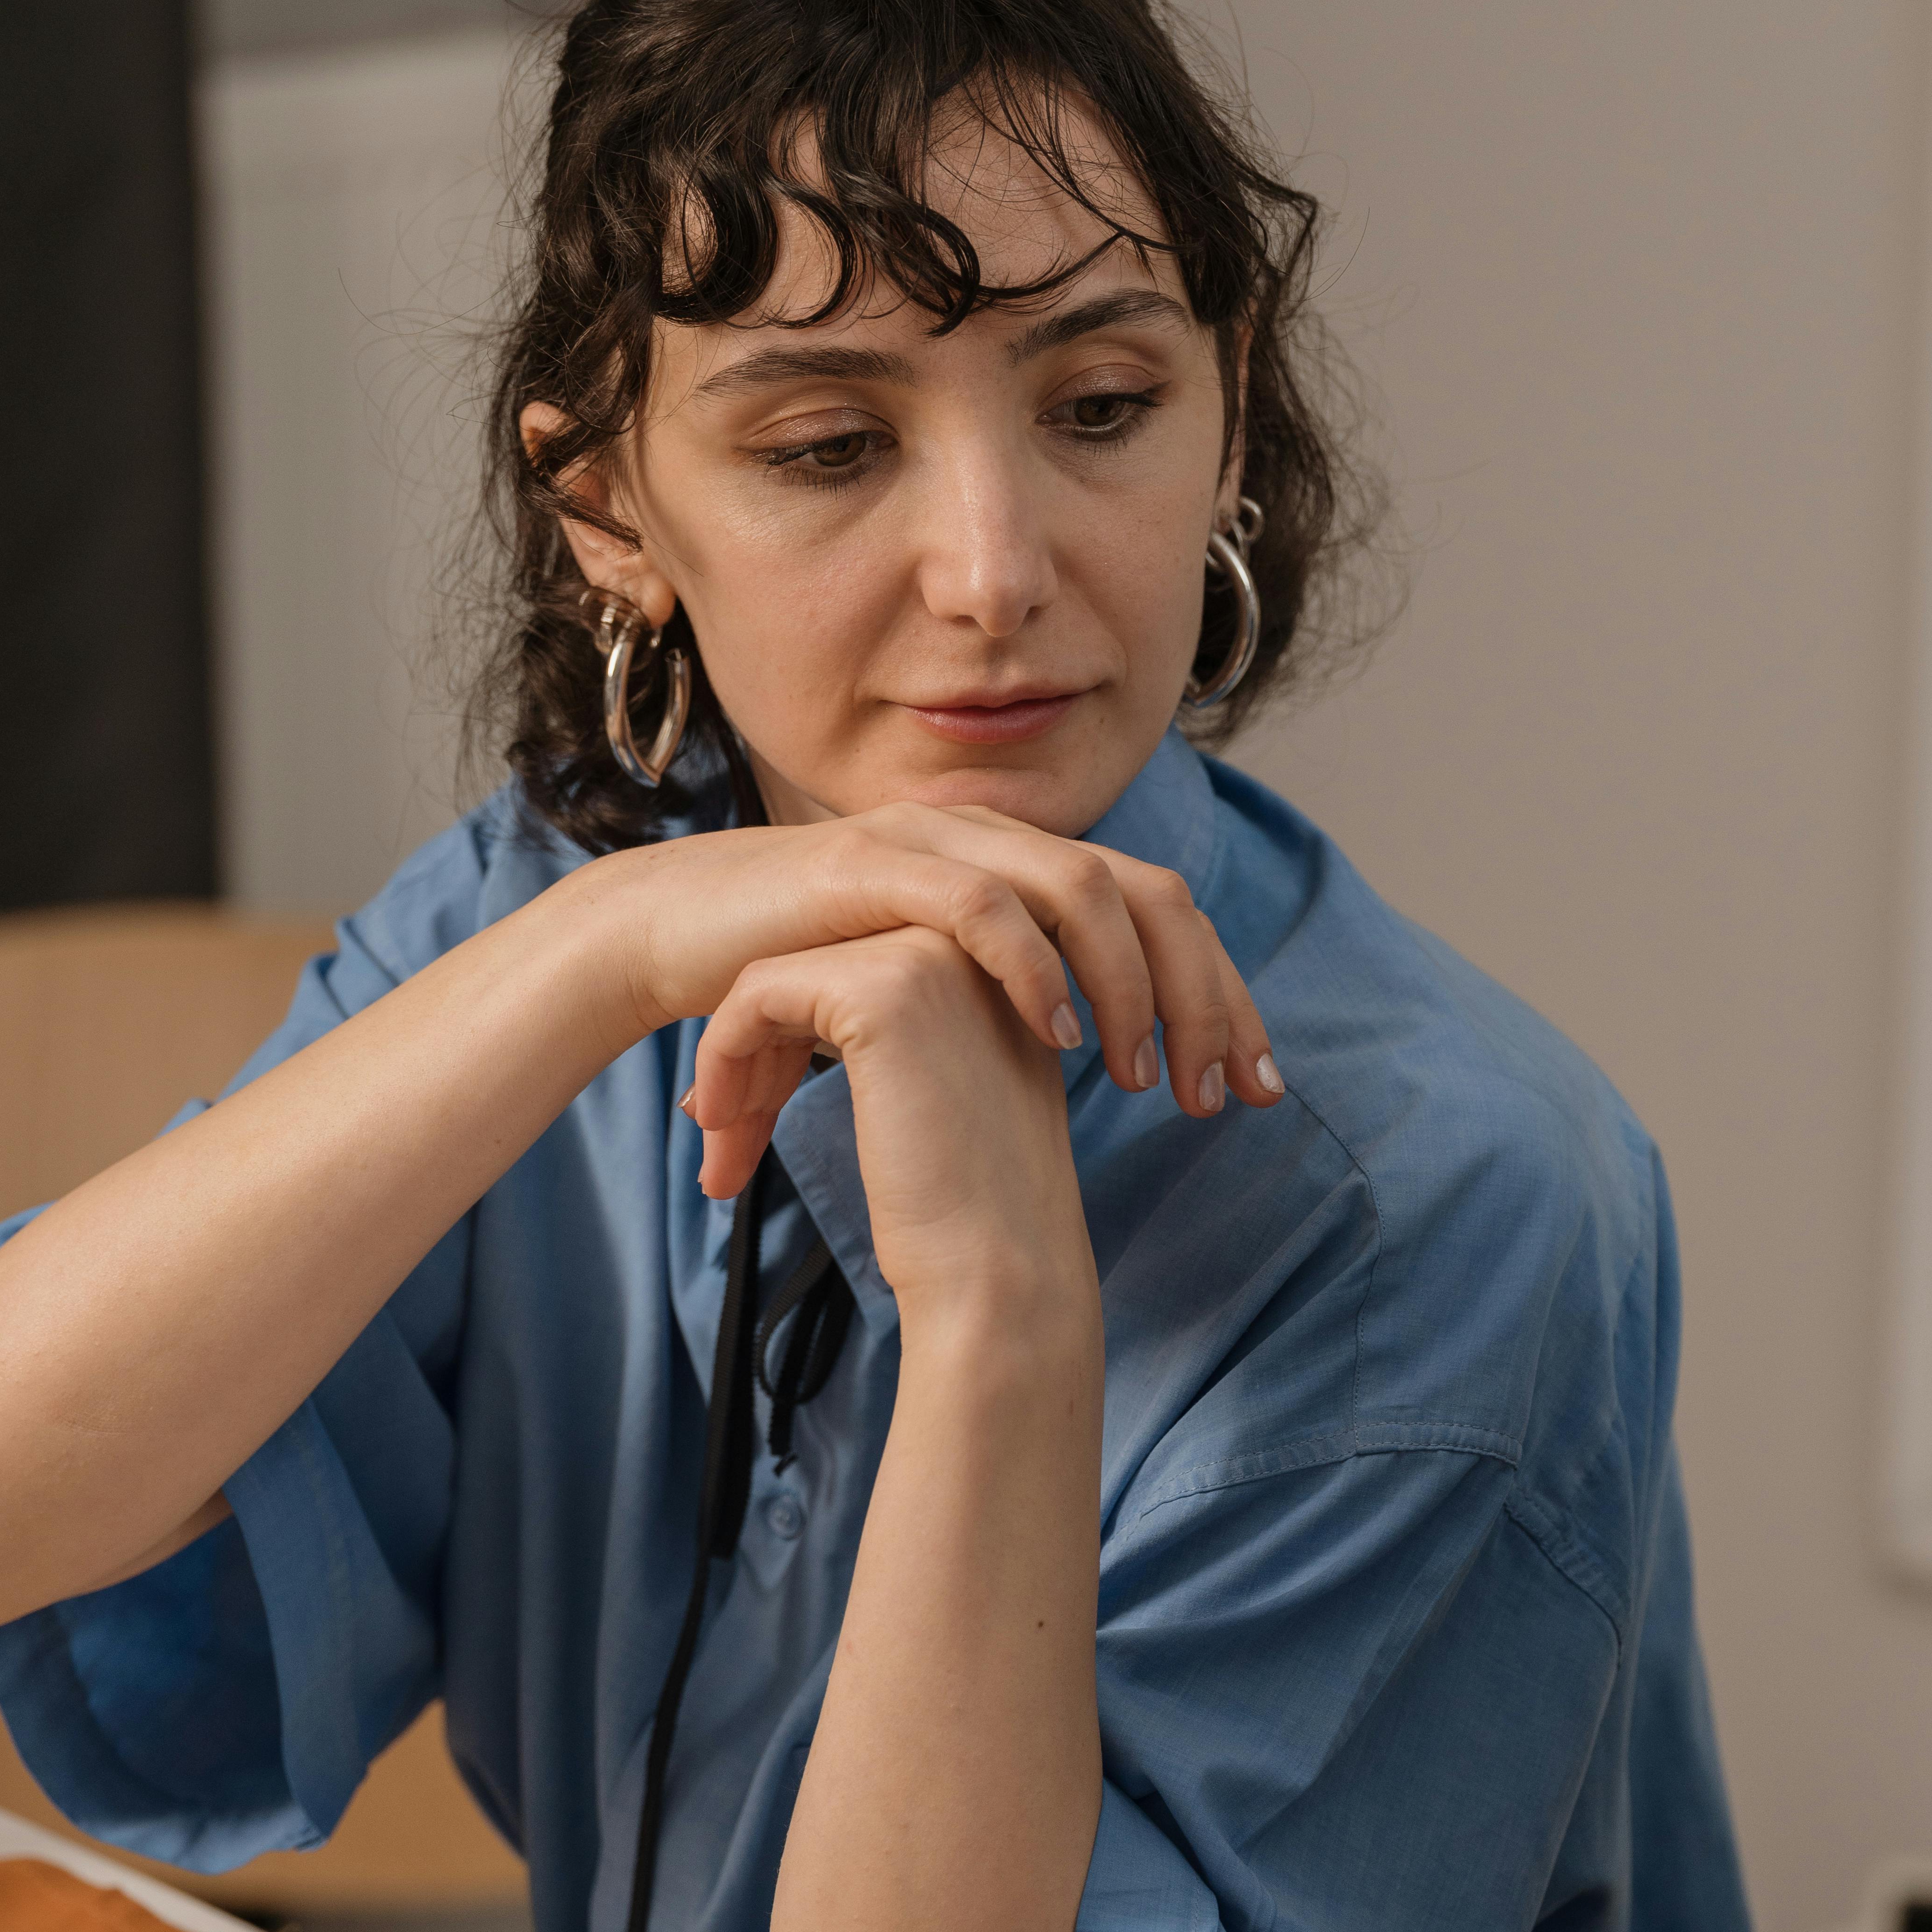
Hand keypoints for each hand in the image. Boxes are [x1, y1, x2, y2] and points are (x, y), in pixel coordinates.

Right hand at [587, 802, 1281, 1170]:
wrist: (675, 936)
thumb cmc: (801, 970)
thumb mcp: (931, 989)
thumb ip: (1008, 1005)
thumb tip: (1086, 1056)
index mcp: (1022, 864)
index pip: (1161, 915)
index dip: (1222, 995)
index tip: (1256, 1086)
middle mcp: (993, 838)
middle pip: (1150, 896)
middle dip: (1206, 996)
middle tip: (1230, 1093)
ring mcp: (935, 842)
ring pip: (1084, 889)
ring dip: (1132, 985)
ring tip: (1151, 1078)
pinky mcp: (873, 866)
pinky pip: (982, 905)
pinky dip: (1034, 968)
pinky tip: (1061, 1037)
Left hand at [685, 927, 1093, 1317]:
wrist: (1000, 1271)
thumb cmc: (974, 1214)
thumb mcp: (950, 1098)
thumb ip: (908, 1046)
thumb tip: (805, 1028)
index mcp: (994, 968)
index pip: (861, 972)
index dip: (796, 1042)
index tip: (761, 1116)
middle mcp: (968, 942)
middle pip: (817, 970)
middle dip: (759, 1055)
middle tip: (726, 1141)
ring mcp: (928, 956)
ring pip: (779, 978)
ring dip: (734, 1061)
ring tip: (719, 1143)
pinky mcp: (879, 991)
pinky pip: (759, 994)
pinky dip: (721, 1052)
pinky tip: (719, 1120)